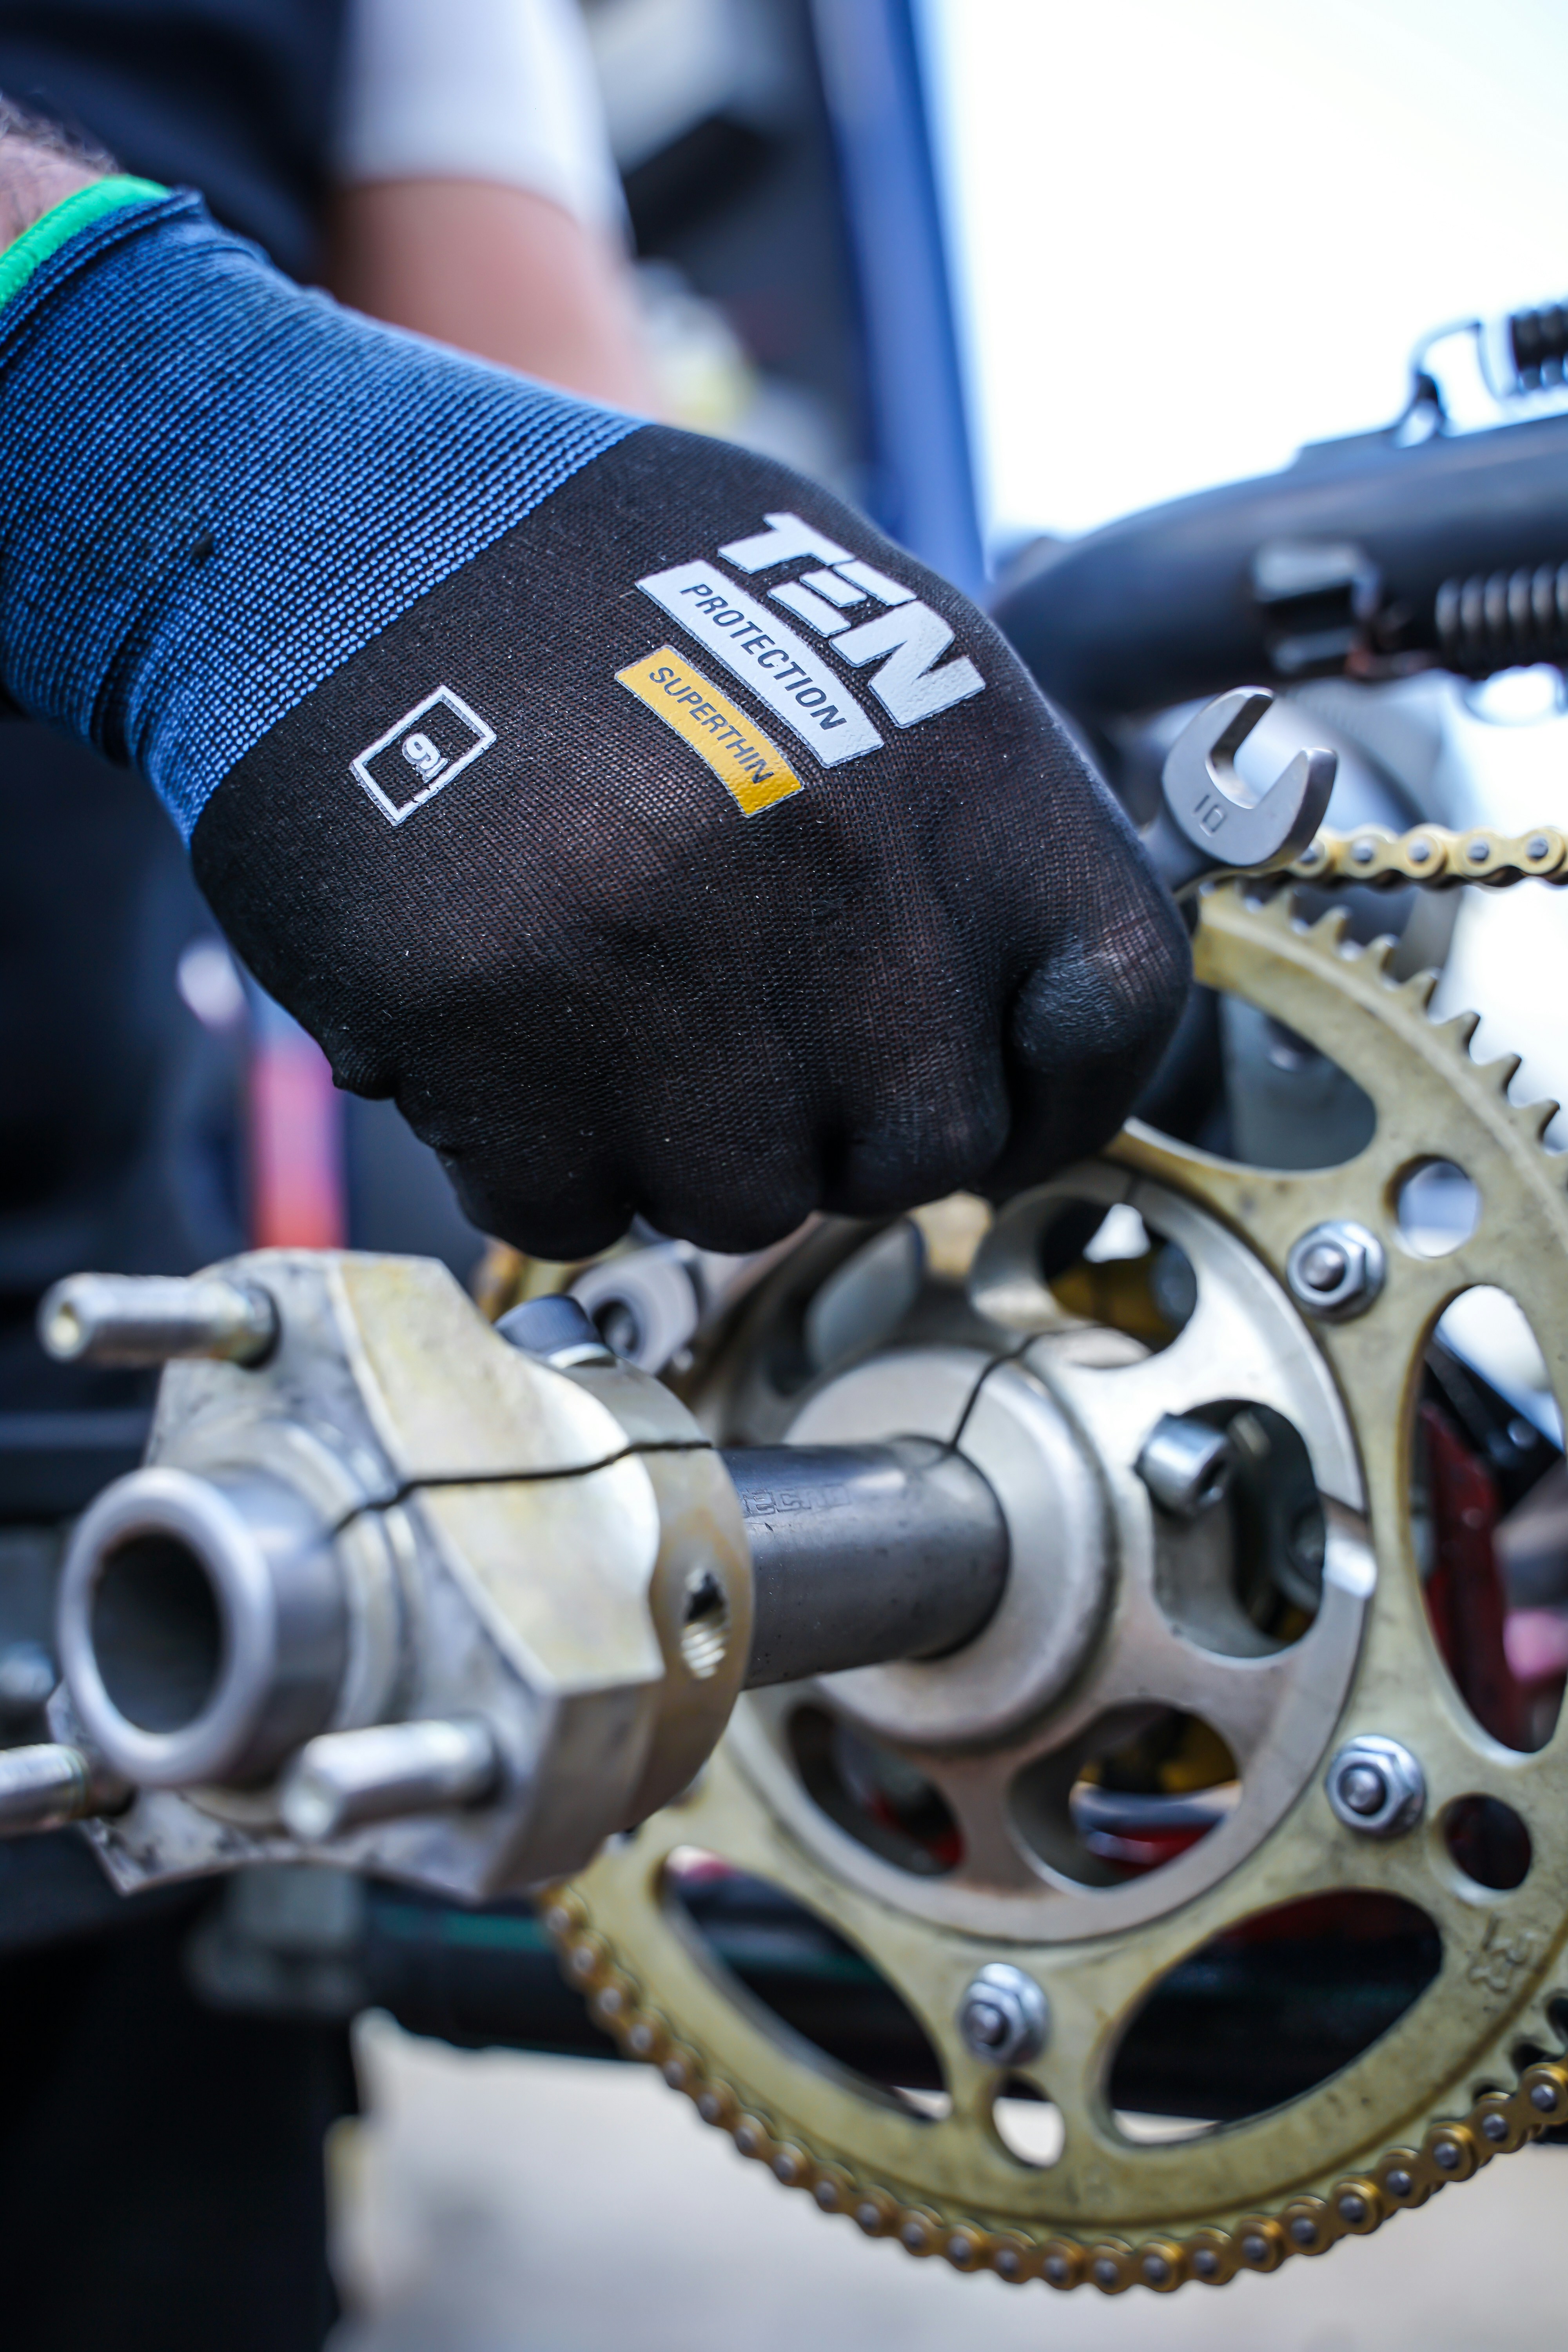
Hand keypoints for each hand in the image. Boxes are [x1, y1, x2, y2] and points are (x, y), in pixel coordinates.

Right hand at [0, 187, 1187, 1255]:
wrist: (325, 527)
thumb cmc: (589, 577)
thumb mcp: (840, 609)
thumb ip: (965, 808)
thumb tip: (1037, 992)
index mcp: (957, 744)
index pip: (1115, 1005)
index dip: (1060, 1093)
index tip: (996, 1111)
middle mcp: (837, 860)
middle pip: (927, 1145)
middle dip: (844, 1125)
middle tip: (748, 1038)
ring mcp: (664, 957)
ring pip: (749, 1201)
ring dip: (684, 1142)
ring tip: (608, 1006)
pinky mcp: (498, 1035)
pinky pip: (576, 1206)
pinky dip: (542, 1151)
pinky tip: (508, 1029)